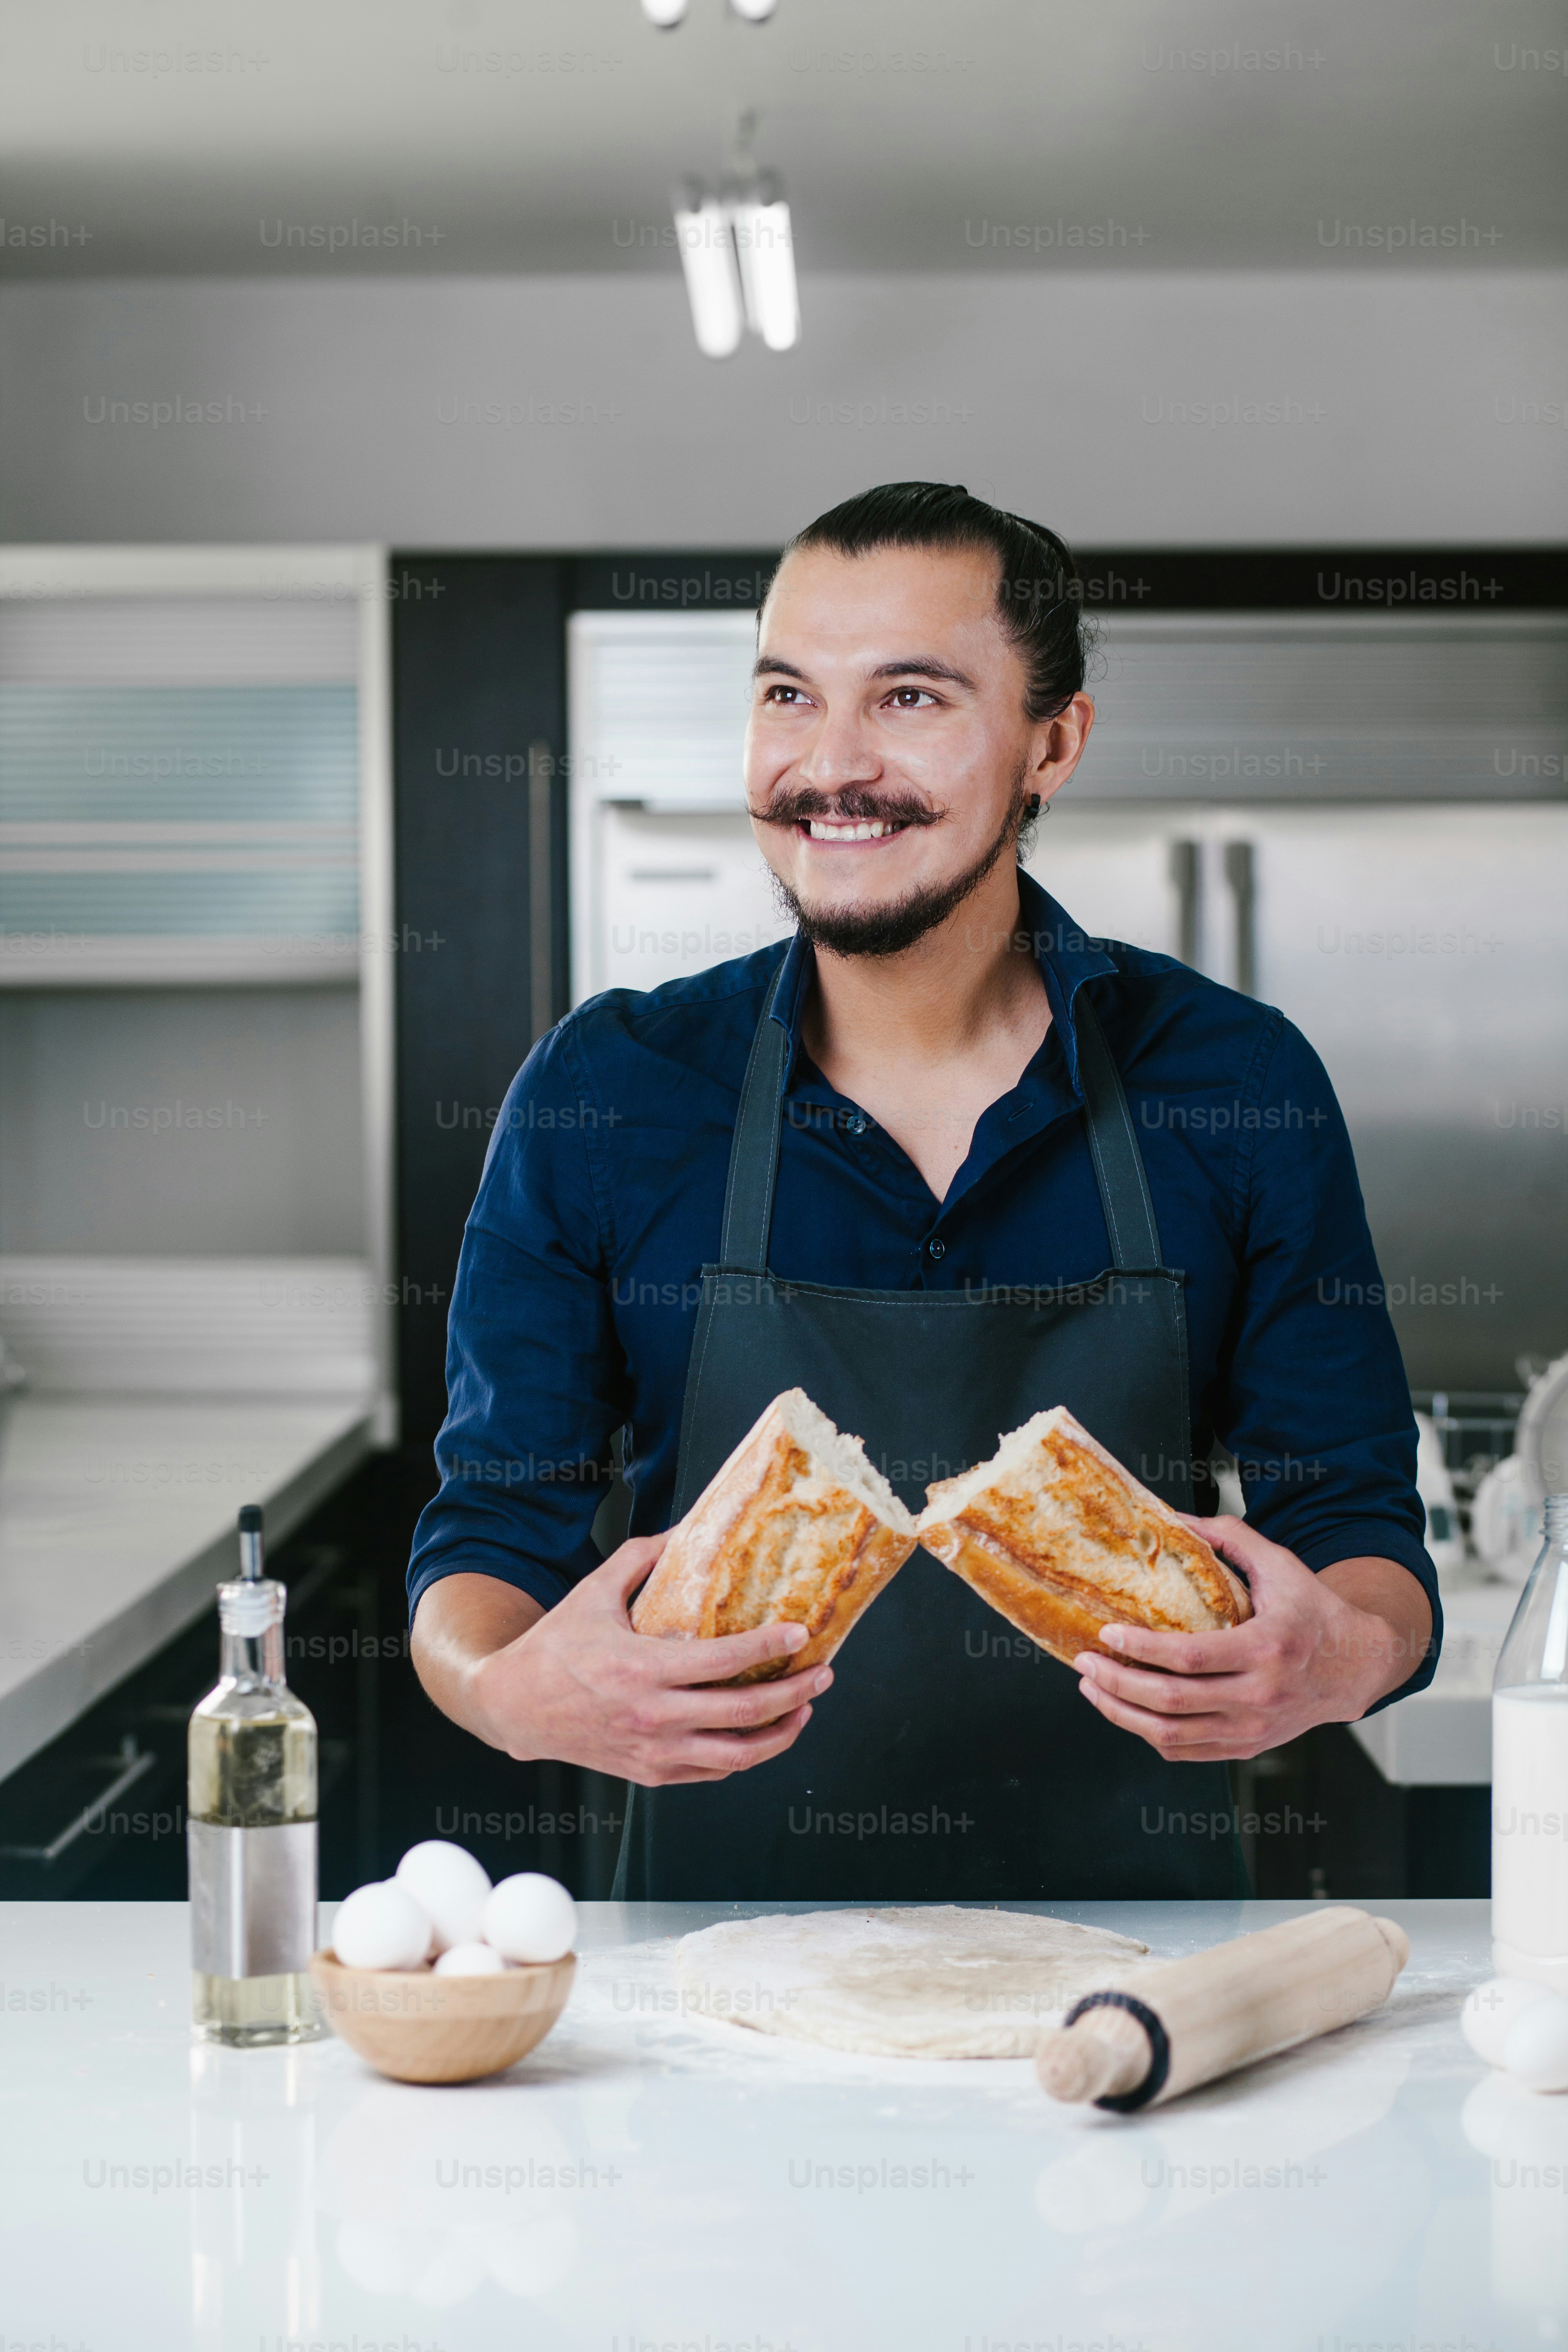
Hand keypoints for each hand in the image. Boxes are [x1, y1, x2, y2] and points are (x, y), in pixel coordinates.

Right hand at [470, 1534, 831, 1785]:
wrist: (514, 1707)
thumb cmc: (554, 1647)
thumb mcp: (594, 1591)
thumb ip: (641, 1557)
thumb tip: (686, 1529)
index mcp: (642, 1669)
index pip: (725, 1661)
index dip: (771, 1646)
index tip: (801, 1633)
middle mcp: (653, 1717)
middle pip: (744, 1714)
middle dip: (795, 1693)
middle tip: (822, 1672)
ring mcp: (653, 1752)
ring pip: (737, 1756)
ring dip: (781, 1734)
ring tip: (804, 1709)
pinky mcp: (650, 1774)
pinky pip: (712, 1772)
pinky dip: (745, 1755)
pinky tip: (761, 1733)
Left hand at [1072, 1516, 1427, 1761]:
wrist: (1357, 1665)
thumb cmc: (1314, 1611)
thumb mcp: (1280, 1565)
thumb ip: (1230, 1536)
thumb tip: (1174, 1517)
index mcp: (1266, 1649)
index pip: (1189, 1658)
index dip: (1141, 1650)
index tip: (1105, 1635)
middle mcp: (1259, 1696)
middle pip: (1172, 1702)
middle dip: (1117, 1684)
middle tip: (1084, 1663)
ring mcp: (1253, 1729)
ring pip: (1172, 1736)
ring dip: (1122, 1715)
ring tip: (1093, 1688)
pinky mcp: (1248, 1746)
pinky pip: (1188, 1752)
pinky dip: (1150, 1736)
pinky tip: (1127, 1712)